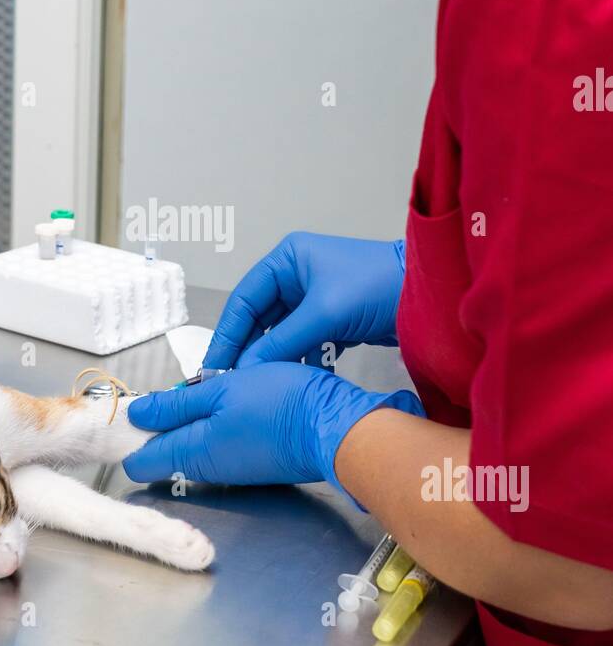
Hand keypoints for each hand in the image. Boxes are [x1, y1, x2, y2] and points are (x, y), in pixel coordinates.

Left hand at [124, 362, 423, 491]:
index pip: (143, 461)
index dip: (130, 437)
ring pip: (196, 447)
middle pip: (168, 453)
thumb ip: (177, 405)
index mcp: (192, 450)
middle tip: (166, 395)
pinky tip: (228, 406)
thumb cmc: (279, 402)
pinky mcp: (256, 464)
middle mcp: (209, 468)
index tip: (129, 414)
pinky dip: (217, 428)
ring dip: (191, 424)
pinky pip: (222, 447)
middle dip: (159, 428)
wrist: (336, 429)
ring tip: (199, 392)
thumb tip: (137, 415)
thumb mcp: (222, 391)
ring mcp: (234, 469)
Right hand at [202, 232, 405, 370]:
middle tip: (234, 381)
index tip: (215, 364)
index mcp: (288, 260)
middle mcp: (297, 276)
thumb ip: (282, 342)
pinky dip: (303, 362)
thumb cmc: (378, 286)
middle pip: (261, 319)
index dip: (229, 333)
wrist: (429, 297)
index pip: (245, 299)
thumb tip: (248, 368)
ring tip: (266, 385)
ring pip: (283, 335)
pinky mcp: (333, 320)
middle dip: (251, 350)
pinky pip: (305, 344)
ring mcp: (315, 299)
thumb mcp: (323, 313)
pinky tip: (301, 381)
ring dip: (277, 359)